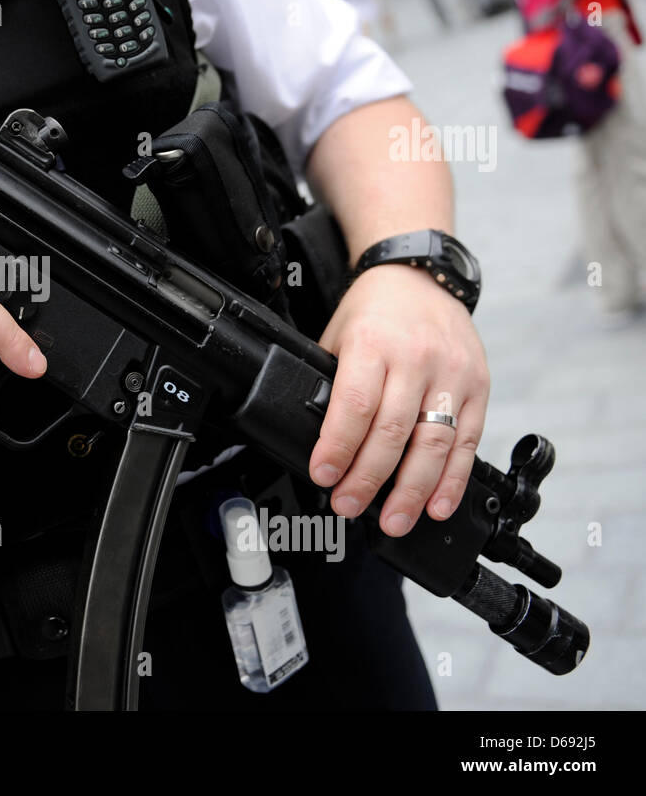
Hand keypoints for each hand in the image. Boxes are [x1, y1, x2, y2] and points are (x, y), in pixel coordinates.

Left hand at [308, 264, 489, 536]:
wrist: (419, 275)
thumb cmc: (373, 311)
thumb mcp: (338, 336)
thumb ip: (330, 382)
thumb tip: (315, 439)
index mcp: (373, 343)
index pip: (355, 404)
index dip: (338, 447)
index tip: (323, 476)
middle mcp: (416, 358)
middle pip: (393, 430)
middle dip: (369, 478)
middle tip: (349, 506)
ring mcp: (453, 373)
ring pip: (433, 442)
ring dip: (413, 490)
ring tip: (393, 520)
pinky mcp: (479, 386)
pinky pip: (467, 441)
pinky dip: (453, 479)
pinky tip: (438, 505)